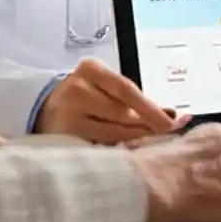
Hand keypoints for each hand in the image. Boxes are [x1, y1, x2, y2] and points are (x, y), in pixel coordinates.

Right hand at [35, 58, 180, 143]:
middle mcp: (78, 88)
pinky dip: (117, 149)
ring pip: (112, 131)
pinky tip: (128, 151)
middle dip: (147, 126)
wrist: (48, 109)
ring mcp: (69, 113)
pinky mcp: (66, 136)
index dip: (150, 108)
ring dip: (135, 139)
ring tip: (150, 143)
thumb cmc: (86, 98)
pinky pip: (100, 144)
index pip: (126, 89)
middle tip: (166, 135)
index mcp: (92, 69)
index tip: (171, 122)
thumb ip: (136, 100)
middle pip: (121, 112)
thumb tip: (173, 115)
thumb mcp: (106, 88)